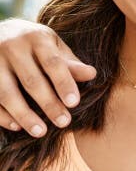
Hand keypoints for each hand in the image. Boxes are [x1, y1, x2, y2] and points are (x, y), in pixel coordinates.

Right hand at [0, 19, 95, 136]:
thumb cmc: (32, 42)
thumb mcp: (52, 45)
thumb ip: (69, 62)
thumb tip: (92, 74)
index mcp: (36, 38)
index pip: (53, 63)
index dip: (64, 83)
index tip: (74, 103)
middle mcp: (12, 47)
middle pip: (31, 80)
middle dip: (48, 104)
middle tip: (64, 122)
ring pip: (6, 93)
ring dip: (24, 115)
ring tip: (41, 132)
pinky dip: (2, 115)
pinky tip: (17, 127)